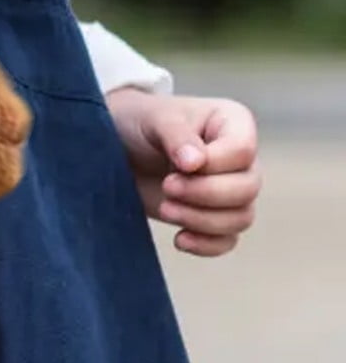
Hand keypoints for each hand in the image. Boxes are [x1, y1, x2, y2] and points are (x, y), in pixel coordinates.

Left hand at [105, 89, 261, 256]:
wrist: (116, 145)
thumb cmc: (138, 121)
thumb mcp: (153, 118)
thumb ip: (176, 135)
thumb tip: (196, 163)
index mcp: (232, 123)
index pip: (243, 151)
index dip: (214, 164)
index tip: (177, 165)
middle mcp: (239, 158)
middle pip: (247, 189)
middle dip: (205, 194)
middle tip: (167, 187)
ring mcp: (230, 189)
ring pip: (241, 218)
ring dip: (202, 220)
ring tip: (165, 209)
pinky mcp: (214, 215)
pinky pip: (227, 240)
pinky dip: (207, 244)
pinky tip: (180, 239)